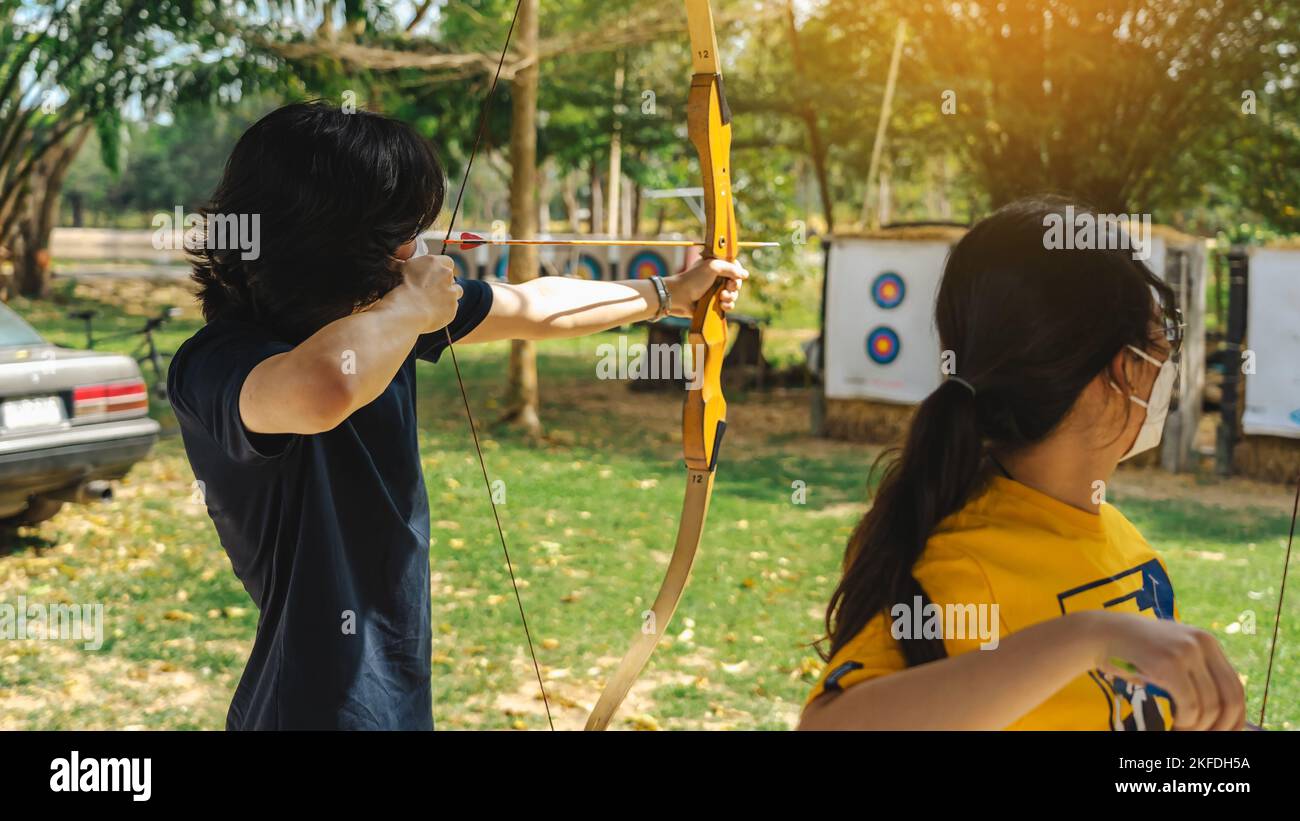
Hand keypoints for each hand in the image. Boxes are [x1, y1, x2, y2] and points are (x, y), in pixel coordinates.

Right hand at [386, 254, 462, 332]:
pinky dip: (445, 310)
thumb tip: (396, 263)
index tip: (435, 276)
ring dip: (448, 295)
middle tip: (431, 291)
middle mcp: (446, 275)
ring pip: (456, 292)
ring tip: (434, 302)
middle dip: (444, 283)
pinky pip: (452, 308)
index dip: (442, 269)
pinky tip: (433, 312)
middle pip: (452, 277)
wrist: (405, 310)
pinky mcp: (453, 308)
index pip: (447, 262)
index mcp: (435, 262)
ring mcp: (452, 292)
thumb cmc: (399, 288)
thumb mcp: (399, 268)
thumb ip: (405, 264)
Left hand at [665, 258, 747, 317]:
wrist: (679, 297)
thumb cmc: (693, 279)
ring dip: (731, 296)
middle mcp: (717, 277)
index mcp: (716, 265)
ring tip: (722, 297)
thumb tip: (745, 274)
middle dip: (735, 285)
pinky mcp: (714, 303)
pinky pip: (728, 305)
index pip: (734, 265)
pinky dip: (728, 305)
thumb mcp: (713, 267)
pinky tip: (722, 305)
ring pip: (733, 294)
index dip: (737, 271)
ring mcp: (715, 290)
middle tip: (728, 287)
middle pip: (736, 281)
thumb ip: (730, 268)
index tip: (736, 275)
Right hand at [1087, 611, 1245, 729]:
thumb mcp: (1171, 657)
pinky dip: (1186, 721)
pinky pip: (1190, 705)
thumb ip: (1194, 673)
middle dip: (1221, 727)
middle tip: (1203, 738)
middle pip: (1230, 698)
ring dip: (1197, 727)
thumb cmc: (1133, 652)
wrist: (1101, 634)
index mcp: (1207, 643)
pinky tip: (1175, 724)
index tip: (1224, 734)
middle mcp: (1202, 643)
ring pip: (1210, 705)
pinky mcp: (1169, 662)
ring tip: (1181, 732)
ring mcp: (1186, 651)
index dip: (1235, 718)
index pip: (1236, 687)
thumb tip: (1217, 714)